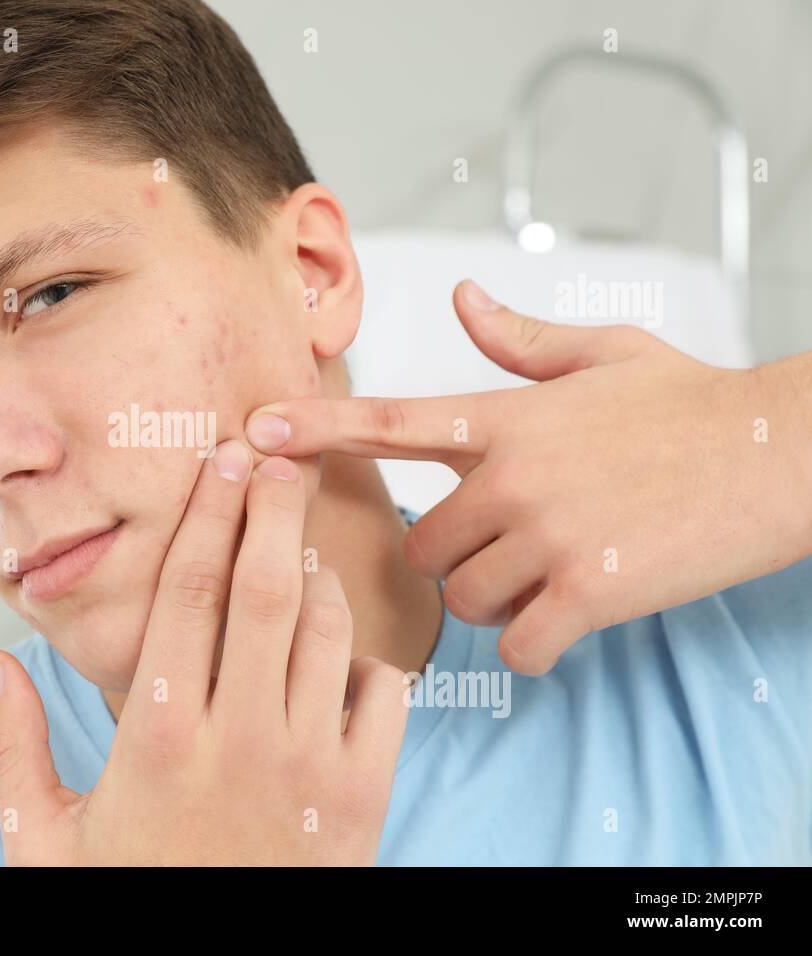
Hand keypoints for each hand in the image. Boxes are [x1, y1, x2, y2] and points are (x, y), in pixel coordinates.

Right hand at [0, 441, 408, 864]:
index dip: (207, 515)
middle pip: (265, 588)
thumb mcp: (43, 841)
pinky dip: (367, 657)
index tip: (221, 461)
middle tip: (277, 460)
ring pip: (328, 630)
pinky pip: (385, 693)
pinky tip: (338, 654)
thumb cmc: (127, 903)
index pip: (187, 593)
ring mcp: (308, 766)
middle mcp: (237, 737)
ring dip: (318, 577)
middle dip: (274, 509)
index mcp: (156, 735)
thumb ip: (13, 748)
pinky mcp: (361, 798)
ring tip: (299, 555)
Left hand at [245, 279, 811, 675]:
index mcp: (505, 416)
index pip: (389, 421)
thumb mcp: (604, 353)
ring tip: (553, 571)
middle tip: (510, 544)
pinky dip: (538, 644)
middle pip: (421, 546)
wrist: (779, 451)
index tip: (254, 434)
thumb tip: (461, 300)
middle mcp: (511, 475)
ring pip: (465, 599)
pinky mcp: (591, 590)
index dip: (314, 428)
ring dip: (497, 599)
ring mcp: (548, 534)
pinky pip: (520, 646)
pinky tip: (572, 617)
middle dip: (454, 555)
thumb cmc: (690, 401)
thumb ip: (520, 339)